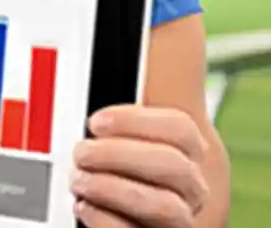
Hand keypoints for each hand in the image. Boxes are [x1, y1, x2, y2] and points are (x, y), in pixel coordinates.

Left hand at [72, 105, 209, 226]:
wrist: (116, 214)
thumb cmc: (111, 169)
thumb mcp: (119, 137)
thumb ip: (118, 120)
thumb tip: (87, 60)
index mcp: (187, 154)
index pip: (180, 129)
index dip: (135, 121)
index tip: (95, 122)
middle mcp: (191, 189)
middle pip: (174, 166)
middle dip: (118, 155)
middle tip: (80, 152)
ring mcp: (180, 221)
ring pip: (164, 206)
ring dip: (113, 189)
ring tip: (79, 180)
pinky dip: (106, 220)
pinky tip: (84, 206)